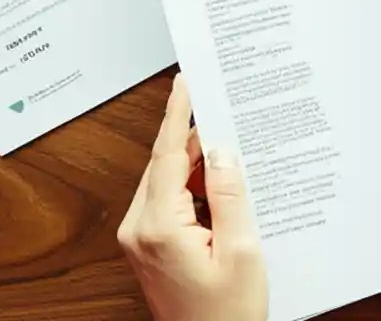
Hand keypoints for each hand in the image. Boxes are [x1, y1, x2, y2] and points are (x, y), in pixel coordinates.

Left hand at [118, 77, 267, 320]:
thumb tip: (223, 151)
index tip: (185, 82)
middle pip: (166, 165)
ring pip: (168, 182)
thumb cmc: (227, 315)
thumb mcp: (241, 251)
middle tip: (224, 108)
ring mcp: (140, 240)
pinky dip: (194, 188)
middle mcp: (140, 230)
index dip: (179, 115)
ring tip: (233, 148)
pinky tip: (222, 185)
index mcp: (159, 227)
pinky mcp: (149, 247)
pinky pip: (169, 202)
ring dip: (198, 165)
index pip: (167, 155)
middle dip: (196, 137)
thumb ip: (231, 196)